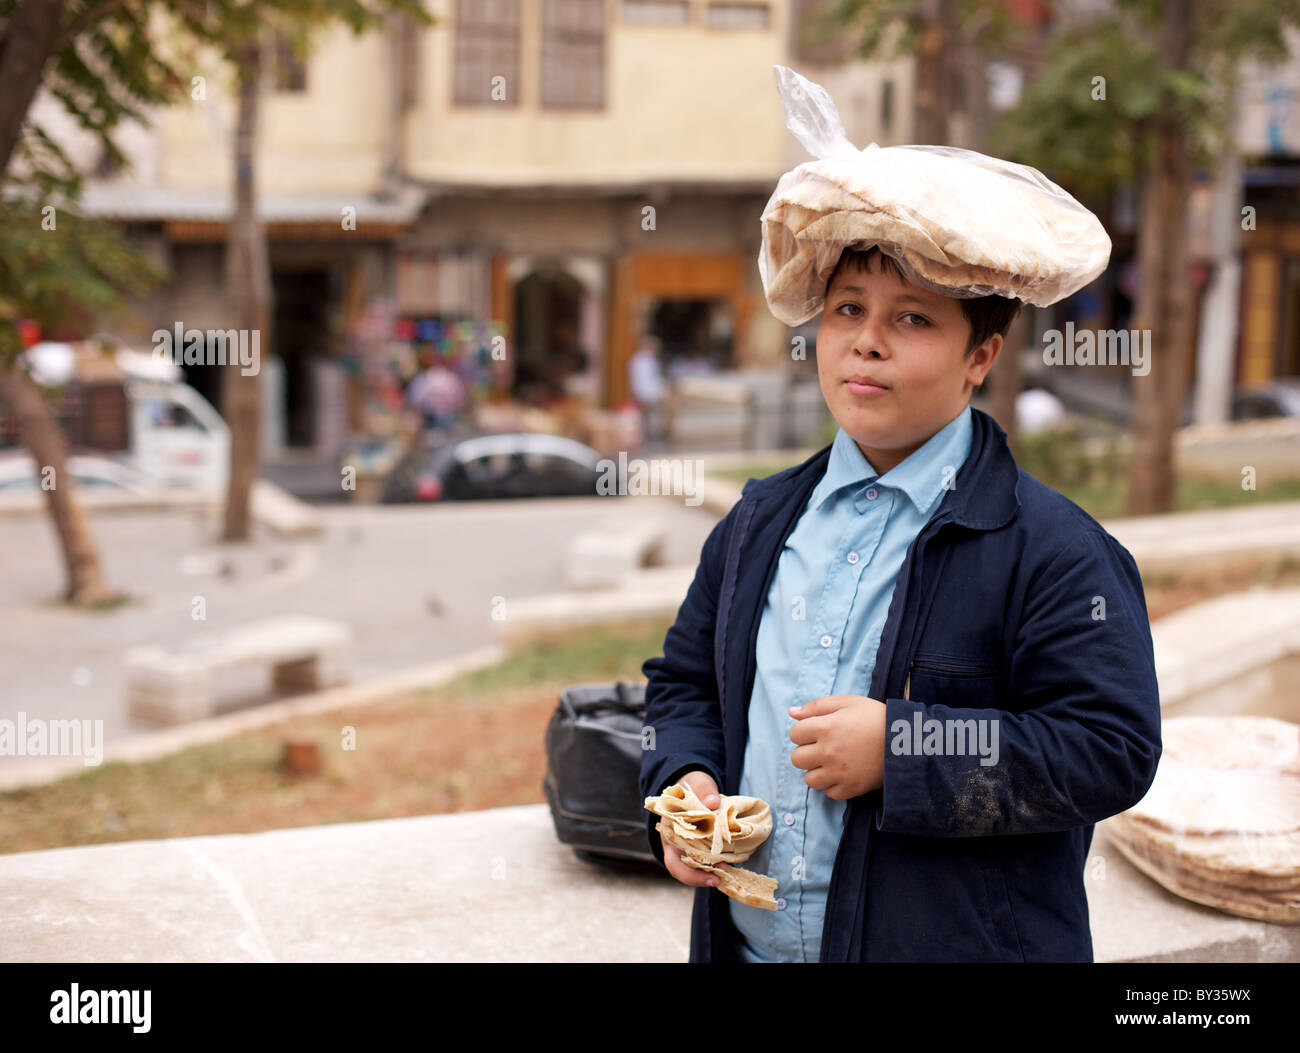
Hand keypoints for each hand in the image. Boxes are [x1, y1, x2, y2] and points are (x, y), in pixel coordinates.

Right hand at [659, 770, 726, 889]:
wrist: (694, 786)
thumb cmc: (692, 786)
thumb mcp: (698, 782)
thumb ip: (704, 789)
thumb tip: (712, 803)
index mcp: (669, 829)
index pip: (674, 858)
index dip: (690, 873)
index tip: (710, 874)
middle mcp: (675, 842)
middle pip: (682, 869)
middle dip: (700, 878)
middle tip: (719, 879)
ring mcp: (686, 846)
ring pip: (693, 868)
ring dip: (709, 873)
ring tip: (727, 874)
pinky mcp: (700, 846)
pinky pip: (704, 861)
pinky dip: (715, 865)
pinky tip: (728, 865)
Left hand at [788, 694, 886, 799]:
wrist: (905, 740)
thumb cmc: (875, 717)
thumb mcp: (847, 702)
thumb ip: (816, 706)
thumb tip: (791, 713)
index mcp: (825, 727)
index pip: (794, 734)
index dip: (803, 731)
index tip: (816, 731)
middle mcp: (828, 752)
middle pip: (797, 758)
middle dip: (806, 752)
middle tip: (822, 747)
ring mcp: (839, 773)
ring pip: (809, 780)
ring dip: (816, 771)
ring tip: (831, 763)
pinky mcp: (851, 788)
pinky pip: (829, 793)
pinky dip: (833, 785)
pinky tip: (842, 773)